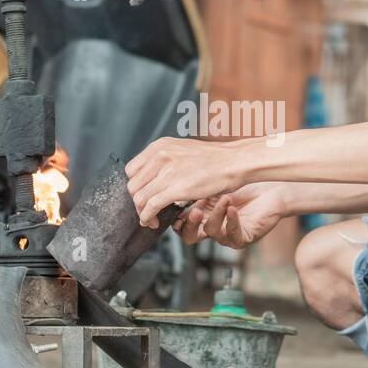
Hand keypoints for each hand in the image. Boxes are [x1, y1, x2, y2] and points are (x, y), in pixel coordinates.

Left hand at [125, 136, 246, 227]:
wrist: (235, 161)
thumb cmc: (215, 159)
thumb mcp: (183, 150)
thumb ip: (165, 160)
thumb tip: (153, 177)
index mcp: (160, 146)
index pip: (132, 169)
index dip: (135, 186)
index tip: (142, 195)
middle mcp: (160, 156)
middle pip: (133, 185)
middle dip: (137, 201)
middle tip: (145, 210)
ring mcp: (167, 171)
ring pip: (139, 197)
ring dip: (141, 212)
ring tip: (150, 218)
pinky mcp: (175, 188)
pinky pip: (150, 206)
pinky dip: (147, 217)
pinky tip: (153, 221)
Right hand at [173, 183, 287, 248]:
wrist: (272, 190)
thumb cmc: (246, 186)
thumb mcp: (216, 185)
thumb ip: (197, 189)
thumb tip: (175, 185)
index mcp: (202, 216)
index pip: (181, 225)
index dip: (176, 220)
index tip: (176, 208)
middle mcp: (212, 228)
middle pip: (189, 237)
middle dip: (189, 224)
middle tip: (195, 211)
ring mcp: (227, 235)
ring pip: (211, 232)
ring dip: (216, 214)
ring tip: (225, 198)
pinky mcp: (243, 238)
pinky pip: (232, 234)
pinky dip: (231, 220)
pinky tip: (232, 208)